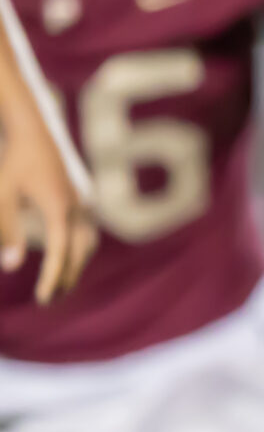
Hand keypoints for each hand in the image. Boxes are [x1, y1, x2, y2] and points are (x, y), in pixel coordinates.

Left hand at [0, 117, 97, 304]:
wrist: (33, 131)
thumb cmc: (13, 163)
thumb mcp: (2, 196)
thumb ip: (7, 231)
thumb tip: (12, 267)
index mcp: (58, 207)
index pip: (60, 252)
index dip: (52, 278)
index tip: (42, 299)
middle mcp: (76, 207)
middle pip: (79, 253)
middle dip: (66, 278)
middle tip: (49, 300)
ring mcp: (82, 203)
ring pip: (88, 243)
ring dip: (76, 266)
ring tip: (60, 285)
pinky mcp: (81, 200)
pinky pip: (87, 232)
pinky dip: (80, 251)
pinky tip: (66, 258)